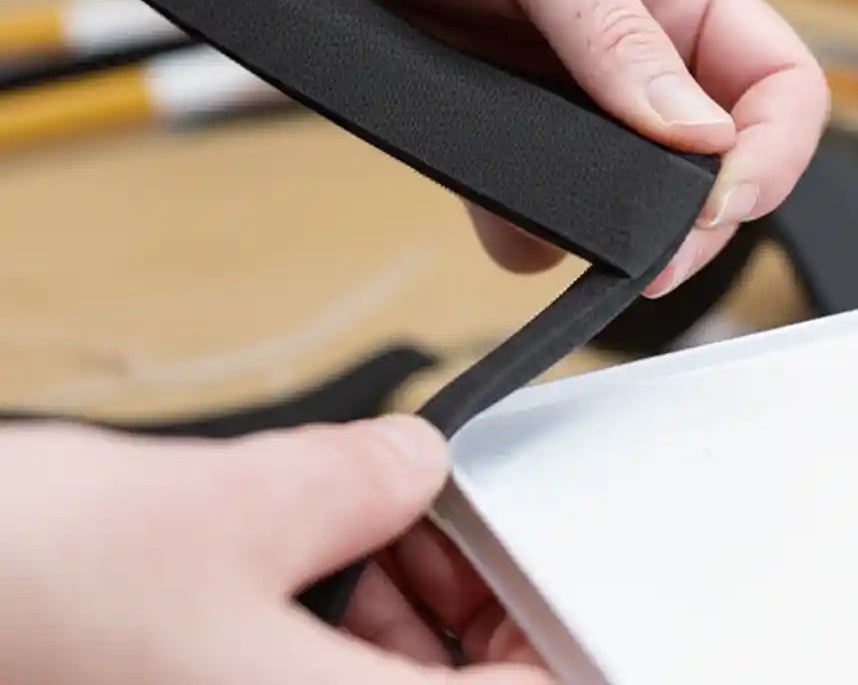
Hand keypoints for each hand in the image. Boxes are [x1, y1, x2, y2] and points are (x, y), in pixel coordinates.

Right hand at [0, 417, 548, 683]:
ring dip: (374, 614)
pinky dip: (307, 629)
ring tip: (331, 526)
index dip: (540, 626)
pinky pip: (292, 680)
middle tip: (416, 519)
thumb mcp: (220, 508)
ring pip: (368, 684)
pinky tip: (272, 562)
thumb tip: (410, 459)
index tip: (521, 561)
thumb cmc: (9, 604)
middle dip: (447, 605)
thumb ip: (353, 478)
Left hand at [339, 0, 829, 296]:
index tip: (718, 203)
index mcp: (683, 0)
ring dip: (611, 237)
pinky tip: (505, 226)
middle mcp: (645, 60)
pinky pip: (545, 217)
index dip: (770, 155)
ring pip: (638, 203)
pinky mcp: (519, 141)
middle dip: (699, 220)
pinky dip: (527, 237)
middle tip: (660, 261)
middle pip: (723, 166)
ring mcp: (583, 108)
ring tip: (574, 241)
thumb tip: (701, 137)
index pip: (781, 89)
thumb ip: (623, 44)